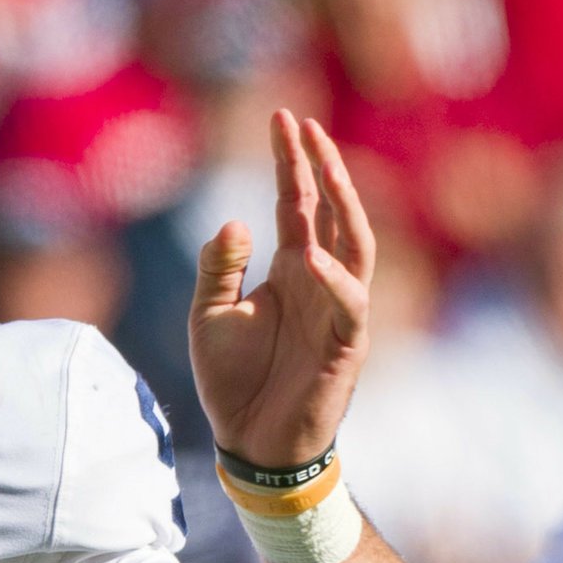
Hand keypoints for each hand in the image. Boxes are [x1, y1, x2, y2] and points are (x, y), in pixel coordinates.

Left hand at [188, 112, 378, 471]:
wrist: (250, 444)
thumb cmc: (232, 381)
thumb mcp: (208, 315)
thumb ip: (218, 266)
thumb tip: (235, 220)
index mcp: (291, 269)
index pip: (296, 203)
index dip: (292, 161)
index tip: (284, 117)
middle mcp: (321, 281)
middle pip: (331, 210)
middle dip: (321, 166)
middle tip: (304, 124)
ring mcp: (337, 311)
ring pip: (354, 245)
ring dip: (343, 204)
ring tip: (324, 166)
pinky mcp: (345, 347)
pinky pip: (349, 306)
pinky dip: (334, 280)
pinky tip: (312, 256)